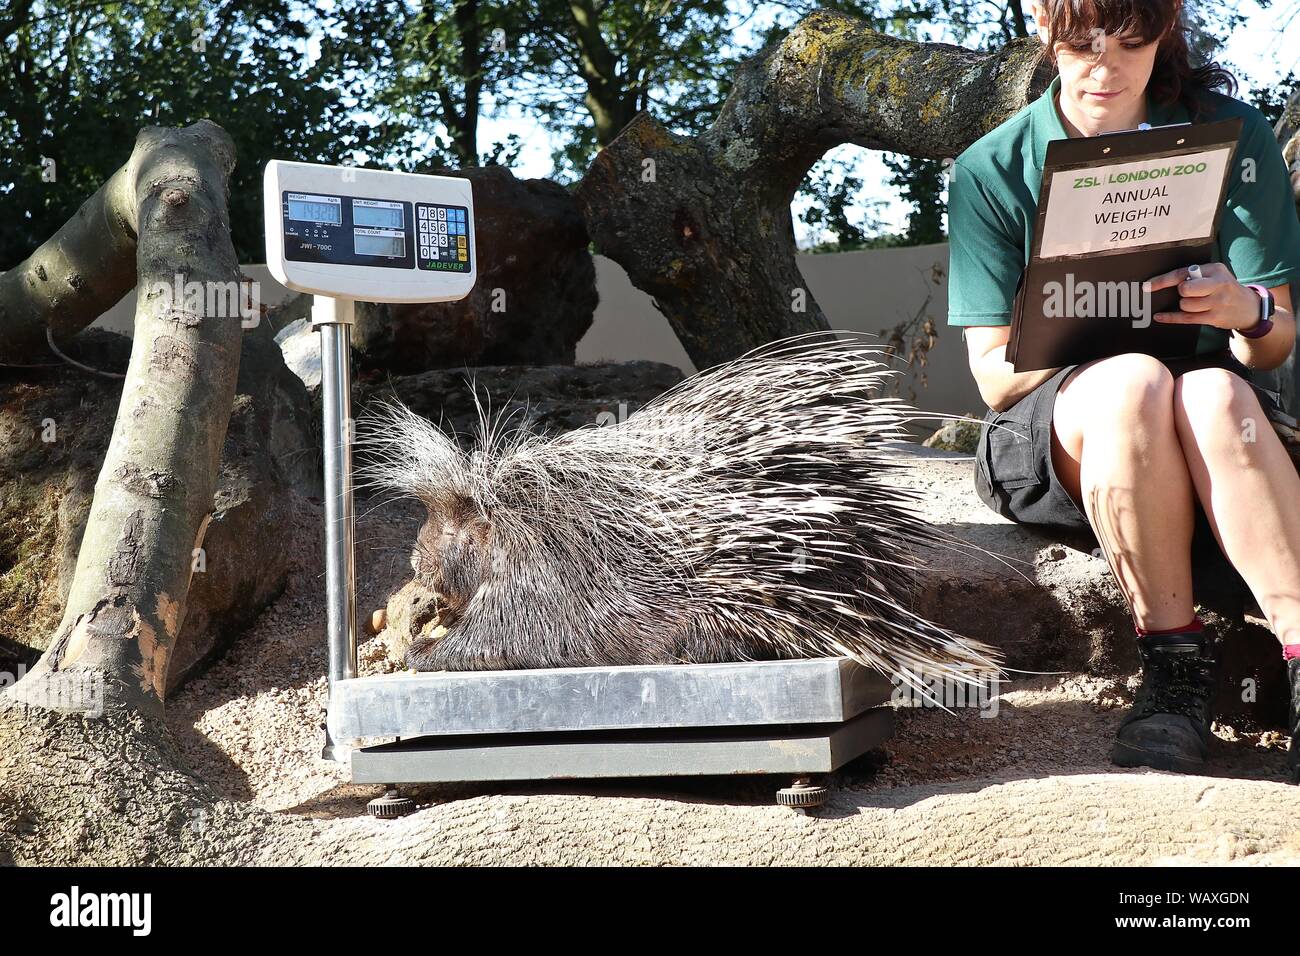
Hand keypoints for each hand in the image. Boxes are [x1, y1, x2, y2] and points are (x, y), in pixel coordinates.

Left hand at [1145, 262, 1259, 331]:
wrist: (1250, 306)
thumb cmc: (1225, 288)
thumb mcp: (1216, 274)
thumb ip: (1195, 275)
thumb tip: (1163, 281)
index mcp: (1215, 270)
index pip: (1184, 273)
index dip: (1163, 280)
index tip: (1147, 285)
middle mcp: (1218, 285)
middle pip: (1185, 289)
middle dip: (1181, 292)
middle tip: (1186, 293)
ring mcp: (1217, 302)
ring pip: (1185, 305)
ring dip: (1183, 305)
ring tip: (1193, 302)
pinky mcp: (1214, 317)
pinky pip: (1186, 318)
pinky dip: (1171, 318)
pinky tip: (1160, 316)